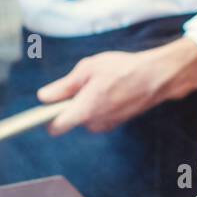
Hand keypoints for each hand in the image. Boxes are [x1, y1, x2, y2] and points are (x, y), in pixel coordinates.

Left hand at [36, 38, 196, 134]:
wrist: (157, 77)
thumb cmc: (123, 69)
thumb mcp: (88, 69)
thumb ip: (64, 86)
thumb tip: (44, 97)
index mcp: (85, 110)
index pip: (55, 127)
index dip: (44, 120)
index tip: (39, 112)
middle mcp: (95, 123)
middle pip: (70, 119)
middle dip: (71, 104)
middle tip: (82, 83)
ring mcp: (108, 125)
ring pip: (86, 117)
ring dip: (87, 103)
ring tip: (101, 83)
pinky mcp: (117, 123)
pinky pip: (99, 116)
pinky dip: (100, 105)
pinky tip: (111, 89)